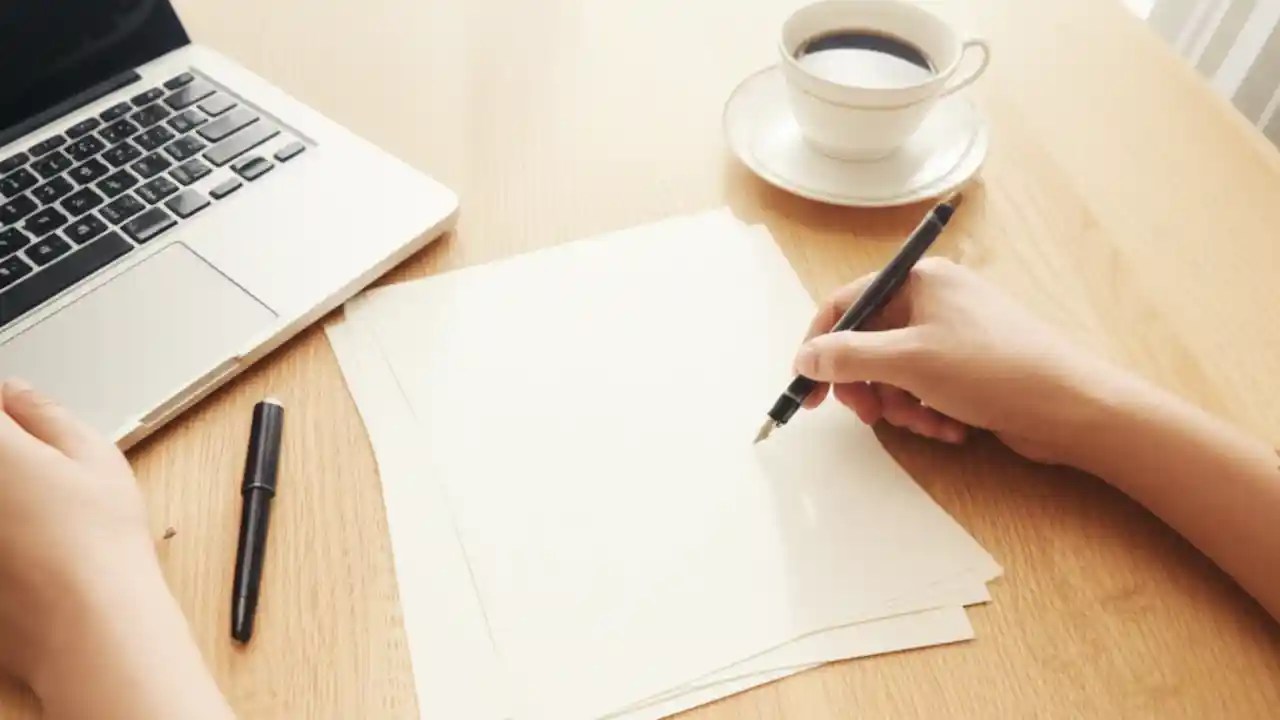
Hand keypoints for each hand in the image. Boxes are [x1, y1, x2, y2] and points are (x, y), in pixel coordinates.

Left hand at [0, 379, 233, 719]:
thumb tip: (14, 392)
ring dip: (11, 505)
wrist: (86, 623)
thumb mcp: (95, 457)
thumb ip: (46, 414)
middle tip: (36, 479)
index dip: (8, 414)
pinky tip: (26, 557)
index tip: (20, 423)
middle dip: (11, 465)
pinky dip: (8, 544)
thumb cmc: (100, 544)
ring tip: (36, 524)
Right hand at [793, 258, 1137, 465]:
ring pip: (895, 373)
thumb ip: (848, 357)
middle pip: (869, 343)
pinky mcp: (968, 368)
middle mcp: (934, 300)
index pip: (847, 303)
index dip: (821, 347)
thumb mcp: (908, 361)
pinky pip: (924, 388)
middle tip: (870, 415)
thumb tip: (804, 357)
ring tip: (926, 423)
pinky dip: (928, 412)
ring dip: (901, 405)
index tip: (810, 389)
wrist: (1070, 408)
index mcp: (920, 280)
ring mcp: (953, 334)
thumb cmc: (992, 370)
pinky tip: (951, 427)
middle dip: (867, 385)